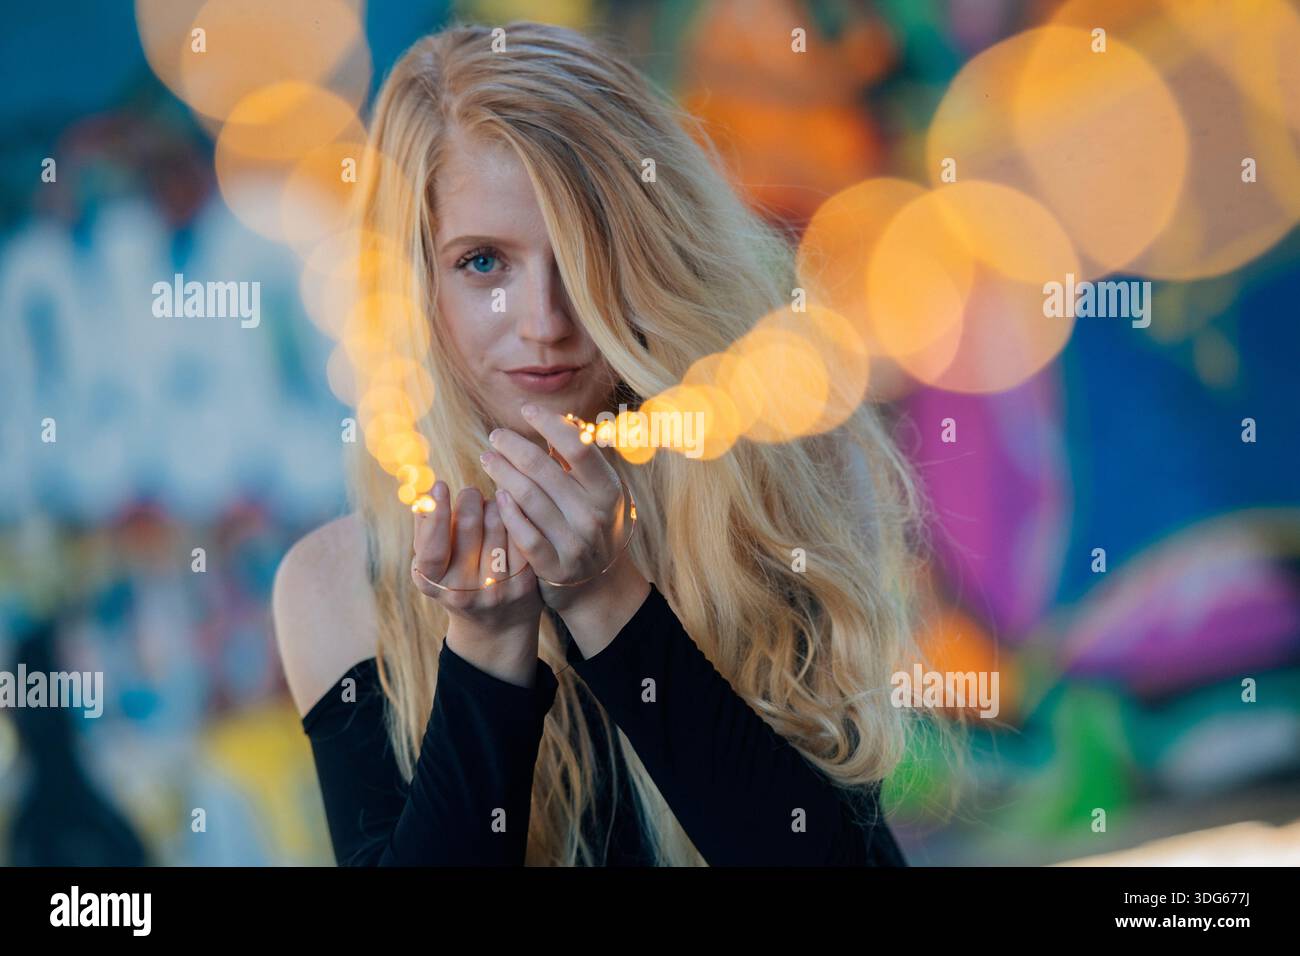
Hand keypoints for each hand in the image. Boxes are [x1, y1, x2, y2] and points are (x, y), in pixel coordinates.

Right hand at [410, 479, 543, 685]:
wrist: (497, 626)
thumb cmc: (457, 582)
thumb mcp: (433, 565)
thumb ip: (425, 530)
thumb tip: (423, 494)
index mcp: (434, 583)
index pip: (432, 545)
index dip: (436, 512)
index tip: (441, 485)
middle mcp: (465, 590)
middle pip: (469, 525)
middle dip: (470, 499)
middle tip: (471, 494)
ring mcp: (497, 589)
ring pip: (498, 523)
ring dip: (494, 506)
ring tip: (491, 508)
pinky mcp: (525, 583)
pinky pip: (521, 534)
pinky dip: (515, 518)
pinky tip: (513, 518)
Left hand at [479, 404, 631, 612]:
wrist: (599, 584)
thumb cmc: (594, 524)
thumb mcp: (600, 492)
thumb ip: (580, 460)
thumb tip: (560, 417)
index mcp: (608, 491)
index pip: (578, 447)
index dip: (550, 424)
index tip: (527, 410)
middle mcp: (595, 516)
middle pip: (544, 470)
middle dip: (514, 447)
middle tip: (496, 436)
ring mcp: (575, 543)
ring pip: (528, 498)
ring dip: (502, 473)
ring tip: (487, 458)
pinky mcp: (554, 567)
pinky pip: (523, 534)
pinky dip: (508, 512)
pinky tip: (497, 496)